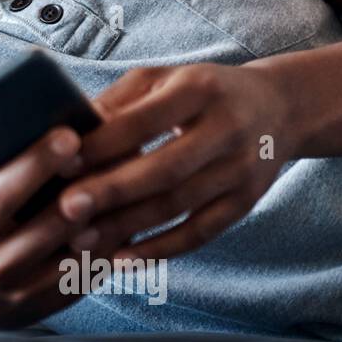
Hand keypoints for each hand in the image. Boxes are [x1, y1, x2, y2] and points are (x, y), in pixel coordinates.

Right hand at [0, 126, 124, 327]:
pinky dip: (114, 243)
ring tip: (132, 178)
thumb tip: (30, 123)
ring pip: (80, 253)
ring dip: (110, 215)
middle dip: (86, 186)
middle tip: (118, 150)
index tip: (69, 135)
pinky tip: (128, 214)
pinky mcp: (49, 306)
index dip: (37, 164)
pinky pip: (91, 273)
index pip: (3, 195)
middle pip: (50, 225)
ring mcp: (24, 291)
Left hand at [57, 63, 293, 259]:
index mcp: (199, 88)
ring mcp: (242, 169)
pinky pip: (200, 233)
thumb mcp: (162, 80)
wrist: (279, 107)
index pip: (143, 121)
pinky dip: (160, 250)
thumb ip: (117, 103)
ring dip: (127, 227)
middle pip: (164, 169)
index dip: (102, 145)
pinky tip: (122, 261)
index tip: (61, 163)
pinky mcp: (247, 201)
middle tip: (65, 209)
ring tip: (80, 241)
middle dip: (111, 191)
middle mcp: (227, 129)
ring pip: (179, 206)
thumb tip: (65, 134)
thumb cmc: (199, 91)